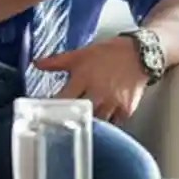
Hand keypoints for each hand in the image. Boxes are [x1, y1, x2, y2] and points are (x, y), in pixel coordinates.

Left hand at [34, 36, 149, 122]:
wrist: (141, 53)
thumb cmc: (110, 54)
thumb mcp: (81, 55)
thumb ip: (57, 62)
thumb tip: (36, 64)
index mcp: (83, 79)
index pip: (61, 101)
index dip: (51, 110)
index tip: (45, 114)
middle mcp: (98, 93)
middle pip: (79, 116)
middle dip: (71, 120)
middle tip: (64, 124)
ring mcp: (114, 102)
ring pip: (96, 123)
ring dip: (89, 124)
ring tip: (83, 125)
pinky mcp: (127, 109)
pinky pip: (114, 124)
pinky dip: (107, 124)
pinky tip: (102, 121)